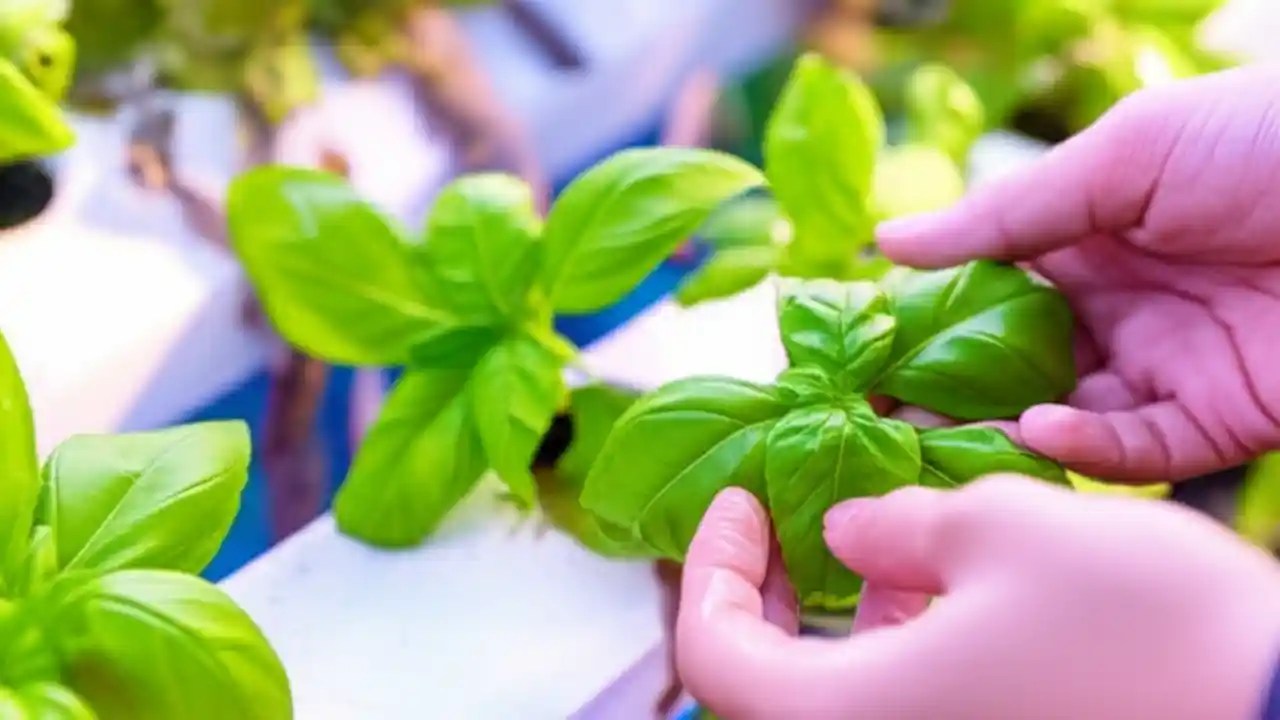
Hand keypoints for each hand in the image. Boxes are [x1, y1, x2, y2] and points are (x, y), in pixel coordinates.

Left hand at [677, 482, 1279, 719]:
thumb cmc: (1145, 634)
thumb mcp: (1005, 533)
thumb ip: (899, 526)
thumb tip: (846, 533)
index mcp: (846, 718)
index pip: (709, 653)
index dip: (708, 566)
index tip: (741, 501)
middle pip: (763, 686)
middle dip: (767, 597)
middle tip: (789, 525)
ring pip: (838, 703)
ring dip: (839, 626)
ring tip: (883, 553)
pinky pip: (904, 716)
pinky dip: (900, 659)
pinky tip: (948, 603)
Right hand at [877, 65, 1279, 482]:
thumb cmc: (1269, 140)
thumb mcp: (1126, 155)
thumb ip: (1007, 212)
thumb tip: (887, 244)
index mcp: (1091, 234)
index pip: (986, 287)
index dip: (924, 316)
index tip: (860, 344)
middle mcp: (1120, 305)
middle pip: (1013, 362)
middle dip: (945, 391)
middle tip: (875, 416)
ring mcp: (1166, 364)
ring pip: (1062, 415)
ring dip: (999, 429)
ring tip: (938, 438)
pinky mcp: (1219, 418)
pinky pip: (1137, 448)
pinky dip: (1085, 447)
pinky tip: (1041, 429)